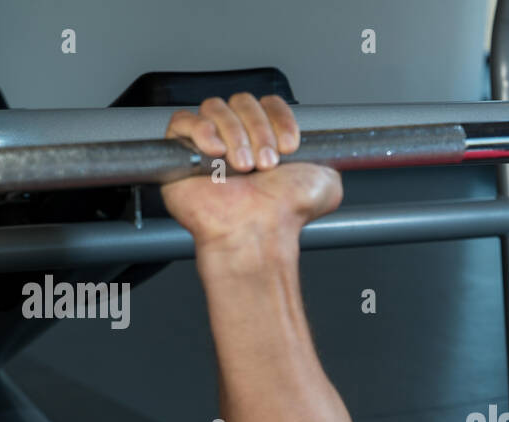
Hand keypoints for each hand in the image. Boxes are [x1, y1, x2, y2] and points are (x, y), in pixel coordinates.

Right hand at [160, 93, 342, 250]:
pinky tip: (217, 153)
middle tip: (267, 164)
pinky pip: (182, 121)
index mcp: (266, 139)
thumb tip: (328, 149)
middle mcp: (238, 139)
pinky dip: (202, 131)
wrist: (260, 234)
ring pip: (215, 107)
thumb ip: (328, 157)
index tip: (288, 146)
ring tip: (244, 168)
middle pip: (242, 101)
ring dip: (235, 135)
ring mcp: (209, 144)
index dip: (279, 118)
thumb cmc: (286, 215)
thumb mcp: (327, 182)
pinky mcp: (180, 153)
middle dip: (259, 129)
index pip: (268, 103)